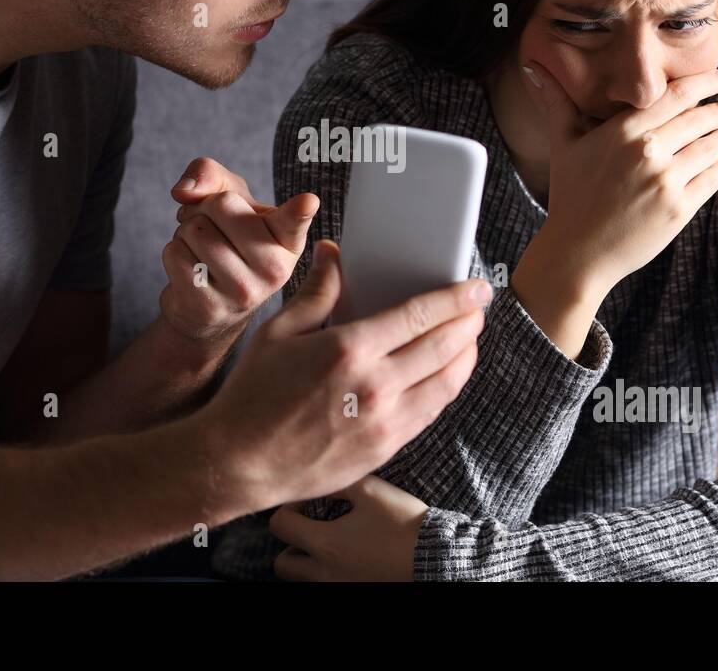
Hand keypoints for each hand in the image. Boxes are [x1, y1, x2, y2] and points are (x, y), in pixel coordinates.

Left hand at [160, 157, 317, 341]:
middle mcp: (274, 270)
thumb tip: (185, 190)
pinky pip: (174, 254)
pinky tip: (192, 269)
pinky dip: (173, 252)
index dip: (300, 210)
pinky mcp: (210, 307)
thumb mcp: (229, 197)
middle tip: (214, 228)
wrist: (210, 301)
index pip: (294, 221)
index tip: (308, 202)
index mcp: (288, 240)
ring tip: (203, 250)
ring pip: (194, 230)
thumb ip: (211, 174)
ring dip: (186, 231)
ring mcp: (243, 292)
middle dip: (204, 207)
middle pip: (222, 204)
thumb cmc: (227, 239)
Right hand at [194, 238, 488, 511]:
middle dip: (469, 323)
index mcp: (347, 350)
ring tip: (468, 339)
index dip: (455, 299)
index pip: (419, 316)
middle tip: (478, 309)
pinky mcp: (385, 449)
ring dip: (466, 357)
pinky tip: (444, 374)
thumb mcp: (279, 333)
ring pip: (447, 384)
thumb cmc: (253, 395)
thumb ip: (317, 292)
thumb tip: (335, 254)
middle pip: (444, 348)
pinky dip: (446, 388)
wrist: (239, 463)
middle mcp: (373, 387)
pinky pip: (430, 413)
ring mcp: (383, 423)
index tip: (477, 289)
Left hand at [269, 475, 426, 581]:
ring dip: (307, 561)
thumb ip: (337, 482)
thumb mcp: (370, 491)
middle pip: (282, 564)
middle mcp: (325, 573)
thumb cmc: (403, 522)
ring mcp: (338, 587)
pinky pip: (325, 584)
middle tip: (312, 528)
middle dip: (291, 543)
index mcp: (325, 544)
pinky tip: (346, 555)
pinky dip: (327, 571)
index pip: (280, 526)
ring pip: (302, 579)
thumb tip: (318, 482)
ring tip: (329, 543)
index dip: (289, 508)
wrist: (436, 556)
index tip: (308, 503)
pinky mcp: (353, 592)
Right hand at [515, 64, 717, 297]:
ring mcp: (666, 182)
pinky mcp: (679, 209)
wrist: (577, 251)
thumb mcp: (563, 144)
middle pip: (698, 120)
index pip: (676, 96)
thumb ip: (556, 102)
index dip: (705, 83)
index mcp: (623, 131)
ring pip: (710, 149)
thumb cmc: (570, 194)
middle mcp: (648, 152)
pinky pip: (711, 179)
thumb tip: (531, 67)